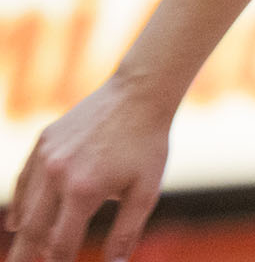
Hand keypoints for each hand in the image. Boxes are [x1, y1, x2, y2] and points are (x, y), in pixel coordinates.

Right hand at [6, 78, 171, 261]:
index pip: (60, 243)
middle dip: (26, 256)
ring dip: (23, 233)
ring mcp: (46, 157)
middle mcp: (57, 175)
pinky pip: (25, 180)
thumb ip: (127, 232)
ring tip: (21, 253)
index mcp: (83, 191)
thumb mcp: (145, 191)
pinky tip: (19, 222)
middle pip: (34, 230)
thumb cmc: (148, 144)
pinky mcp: (43, 141)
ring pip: (25, 205)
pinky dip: (21, 203)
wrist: (140, 94)